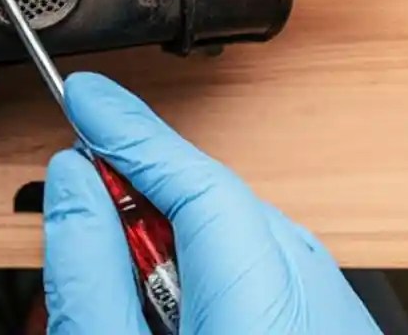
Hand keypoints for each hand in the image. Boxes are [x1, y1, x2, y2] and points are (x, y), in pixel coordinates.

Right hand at [43, 73, 379, 333]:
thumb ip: (89, 275)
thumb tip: (72, 181)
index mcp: (264, 306)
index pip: (200, 180)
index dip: (134, 131)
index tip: (82, 96)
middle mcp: (315, 297)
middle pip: (218, 204)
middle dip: (145, 195)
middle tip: (82, 205)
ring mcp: (334, 310)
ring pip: (239, 235)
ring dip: (176, 243)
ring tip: (132, 303)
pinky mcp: (333, 321)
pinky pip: (264, 269)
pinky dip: (212, 273)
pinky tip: (180, 316)